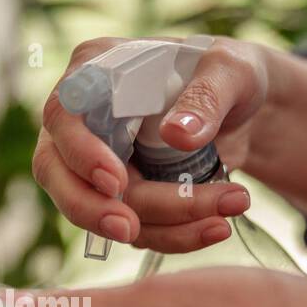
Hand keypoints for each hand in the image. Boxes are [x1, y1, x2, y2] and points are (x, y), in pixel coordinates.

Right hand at [32, 37, 272, 252]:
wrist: (248, 113)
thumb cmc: (232, 75)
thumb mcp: (231, 71)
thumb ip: (207, 97)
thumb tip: (177, 135)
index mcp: (96, 72)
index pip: (63, 115)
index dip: (80, 152)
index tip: (115, 181)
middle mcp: (85, 121)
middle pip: (58, 174)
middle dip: (93, 209)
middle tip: (129, 231)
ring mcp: (97, 164)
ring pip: (100, 210)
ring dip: (160, 226)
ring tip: (222, 220)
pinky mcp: (120, 198)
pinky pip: (133, 229)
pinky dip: (174, 236)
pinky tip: (215, 226)